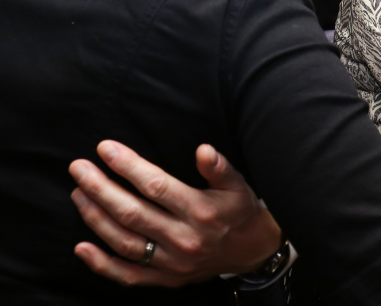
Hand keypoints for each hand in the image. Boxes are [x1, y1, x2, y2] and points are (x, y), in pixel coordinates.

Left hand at [69, 141, 280, 286]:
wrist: (253, 251)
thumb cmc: (240, 211)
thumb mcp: (237, 184)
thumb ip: (218, 167)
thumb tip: (203, 150)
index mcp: (201, 211)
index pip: (156, 186)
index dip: (128, 166)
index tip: (105, 148)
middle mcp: (184, 238)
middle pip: (132, 212)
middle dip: (100, 188)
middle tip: (78, 168)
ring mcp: (173, 262)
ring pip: (125, 241)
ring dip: (96, 217)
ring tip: (78, 194)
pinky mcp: (166, 279)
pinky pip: (129, 275)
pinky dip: (102, 264)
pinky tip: (81, 247)